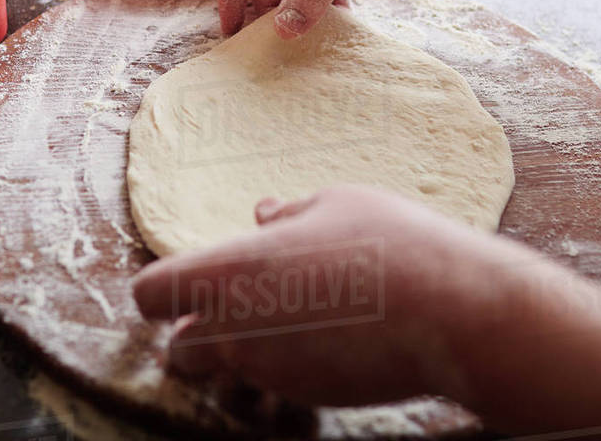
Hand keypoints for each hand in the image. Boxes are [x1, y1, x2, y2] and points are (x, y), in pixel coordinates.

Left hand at [132, 185, 527, 406]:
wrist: (451, 312)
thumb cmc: (389, 243)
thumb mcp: (334, 204)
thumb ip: (287, 214)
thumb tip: (262, 216)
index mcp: (226, 272)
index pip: (150, 296)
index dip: (163, 290)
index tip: (188, 282)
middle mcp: (234, 330)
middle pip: (177, 353)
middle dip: (194, 336)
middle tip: (237, 307)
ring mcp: (270, 371)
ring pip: (225, 377)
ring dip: (237, 358)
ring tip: (284, 325)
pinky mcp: (307, 396)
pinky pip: (274, 388)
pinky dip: (285, 369)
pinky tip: (326, 340)